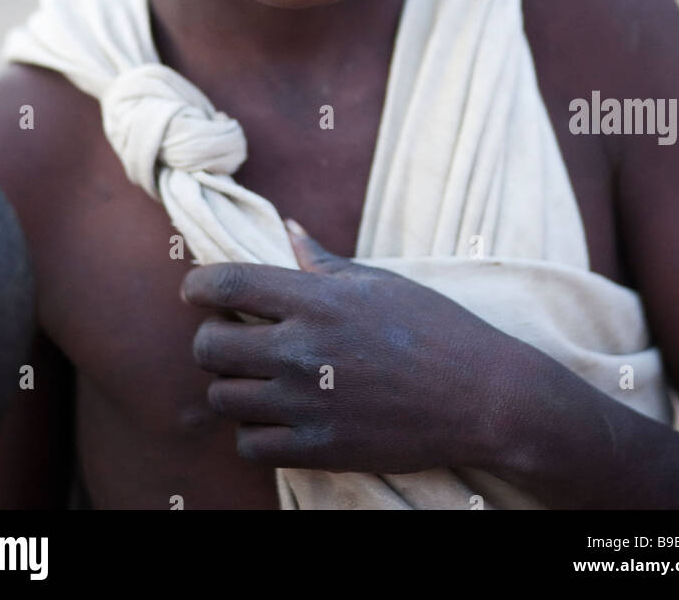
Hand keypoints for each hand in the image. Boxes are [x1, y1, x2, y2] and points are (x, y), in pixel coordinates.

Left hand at [181, 221, 514, 473]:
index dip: (197, 286)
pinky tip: (273, 417)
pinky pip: (249, 445)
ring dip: (230, 386)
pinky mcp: (320, 450)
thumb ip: (322, 262)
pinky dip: (252, 432)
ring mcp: (309, 404)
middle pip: (209, 347)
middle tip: (231, 337)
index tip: (196, 291)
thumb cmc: (434, 328)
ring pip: (222, 398)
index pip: (226, 284)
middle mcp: (304, 351)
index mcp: (318, 300)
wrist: (482, 397)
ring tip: (254, 378)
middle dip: (210, 339)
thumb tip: (289, 229)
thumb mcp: (379, 282)